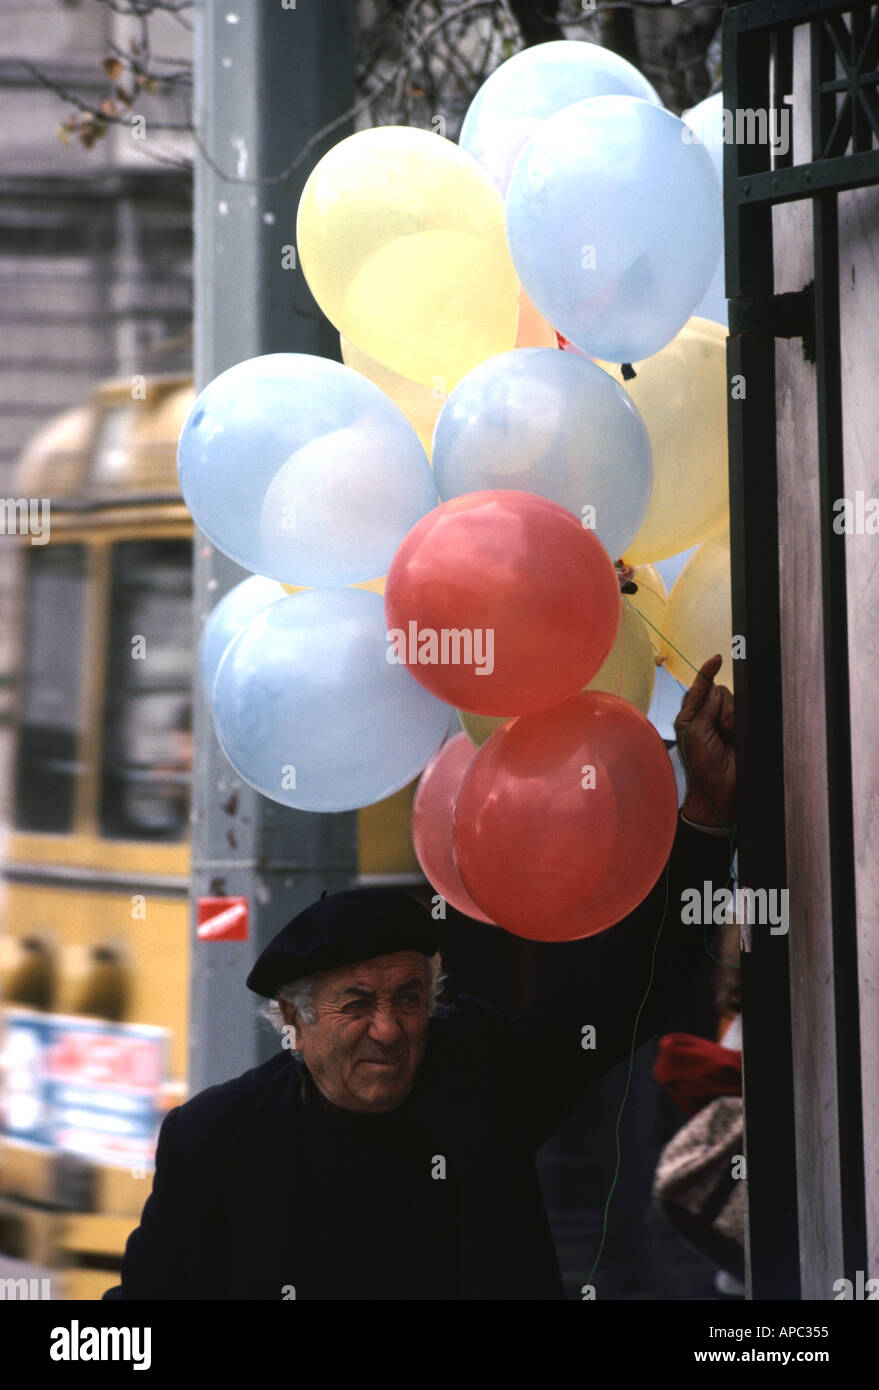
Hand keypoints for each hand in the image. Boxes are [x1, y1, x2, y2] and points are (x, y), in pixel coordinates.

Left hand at [673, 654, 735, 828]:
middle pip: (719, 692)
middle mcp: (708, 717)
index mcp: (690, 716)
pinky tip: (736, 735)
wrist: (720, 789)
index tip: (717, 659)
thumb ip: (705, 708)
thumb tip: (715, 689)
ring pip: (732, 701)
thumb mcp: (696, 732)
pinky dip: (739, 720)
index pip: (699, 689)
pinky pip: (744, 712)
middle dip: (719, 706)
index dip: (707, 673)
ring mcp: (725, 724)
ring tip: (728, 737)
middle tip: (718, 730)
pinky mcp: (741, 730)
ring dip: (729, 716)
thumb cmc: (701, 764)